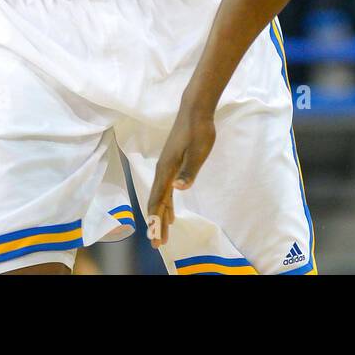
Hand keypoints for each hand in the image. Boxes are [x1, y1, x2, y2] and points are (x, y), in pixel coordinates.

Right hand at [145, 102, 216, 247]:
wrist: (195, 110)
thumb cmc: (199, 130)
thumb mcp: (198, 152)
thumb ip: (189, 171)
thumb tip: (178, 189)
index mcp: (167, 169)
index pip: (158, 200)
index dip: (155, 221)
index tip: (156, 239)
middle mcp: (162, 170)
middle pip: (156, 202)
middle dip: (156, 224)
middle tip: (158, 244)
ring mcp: (166, 167)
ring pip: (160, 196)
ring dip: (161, 215)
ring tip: (163, 232)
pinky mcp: (172, 163)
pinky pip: (165, 188)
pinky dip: (166, 202)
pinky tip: (171, 211)